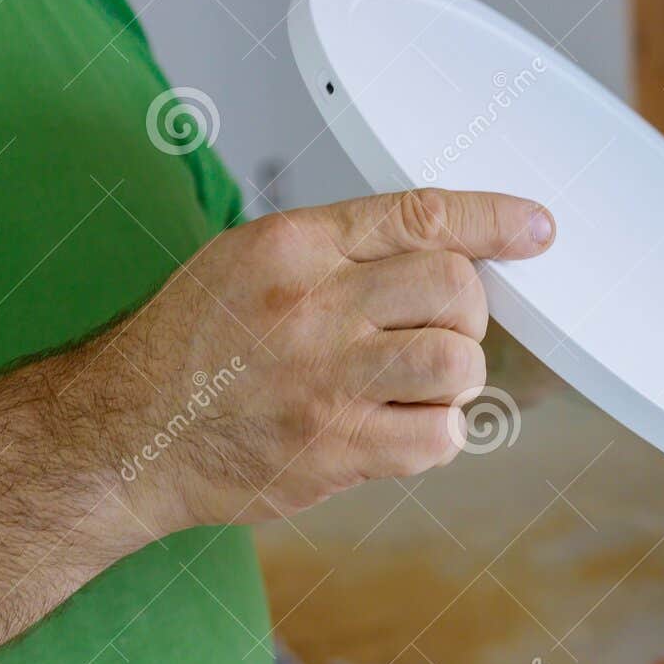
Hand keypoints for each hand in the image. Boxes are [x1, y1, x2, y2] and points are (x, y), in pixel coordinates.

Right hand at [102, 189, 553, 532]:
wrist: (125, 432)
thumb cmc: (194, 344)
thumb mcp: (249, 260)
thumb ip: (342, 249)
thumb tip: (445, 247)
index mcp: (294, 246)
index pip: (420, 214)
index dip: (494, 219)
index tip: (538, 228)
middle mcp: (313, 307)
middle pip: (455, 289)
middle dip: (467, 313)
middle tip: (440, 330)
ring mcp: (324, 382)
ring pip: (457, 362)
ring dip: (455, 376)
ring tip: (417, 382)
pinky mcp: (332, 450)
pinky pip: (438, 437)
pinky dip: (436, 432)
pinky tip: (399, 425)